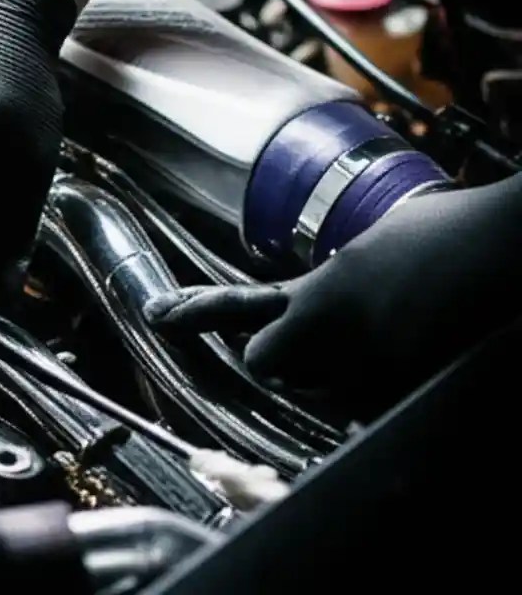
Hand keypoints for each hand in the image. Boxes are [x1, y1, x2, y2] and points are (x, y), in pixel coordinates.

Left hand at [144, 175, 521, 396]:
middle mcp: (335, 338)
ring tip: (390, 328)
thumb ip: (337, 277)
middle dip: (282, 357)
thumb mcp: (378, 244)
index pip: (242, 306)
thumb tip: (323, 295)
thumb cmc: (456, 237)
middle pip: (269, 366)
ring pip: (323, 392)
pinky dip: (381, 384)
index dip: (195, 312)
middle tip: (318, 334)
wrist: (512, 251)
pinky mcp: (403, 398)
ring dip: (337, 373)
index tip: (155, 315)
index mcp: (322, 292)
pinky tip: (416, 344)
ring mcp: (369, 374)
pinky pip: (369, 404)